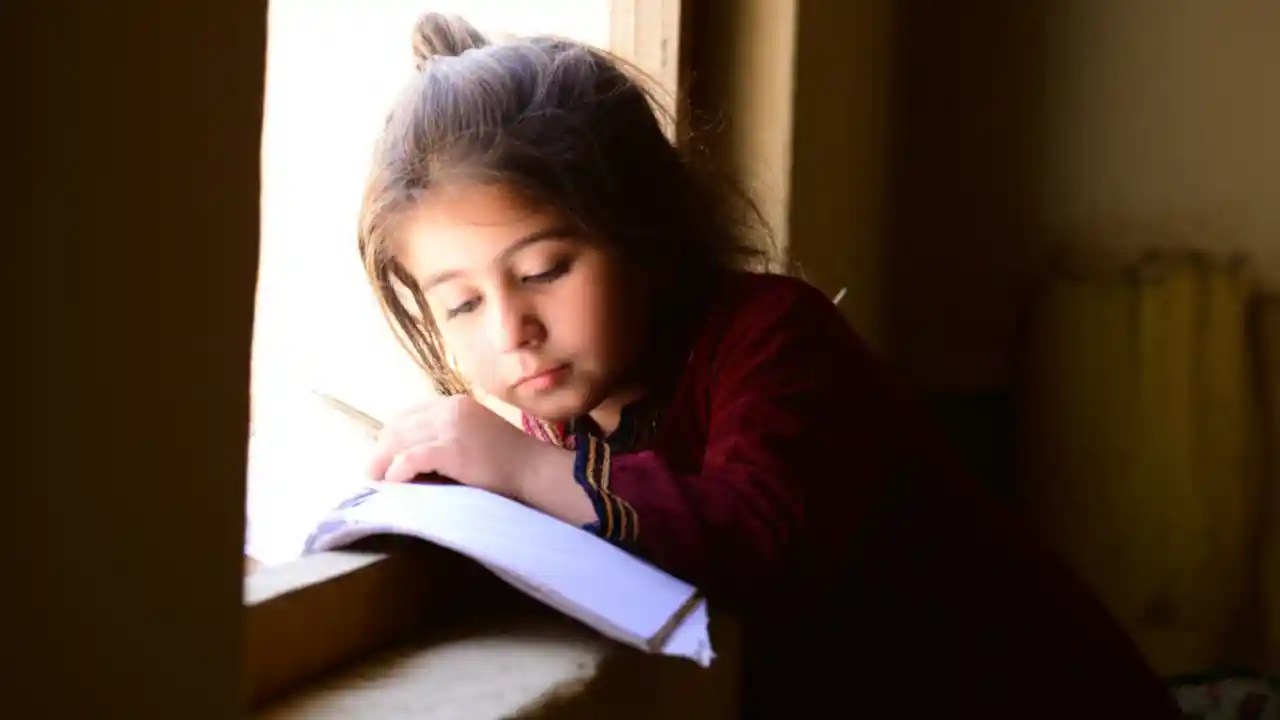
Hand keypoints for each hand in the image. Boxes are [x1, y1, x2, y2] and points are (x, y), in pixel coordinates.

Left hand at [368, 395, 531, 495]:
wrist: (534, 470)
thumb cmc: (508, 460)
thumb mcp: (475, 434)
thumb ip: (447, 435)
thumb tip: (411, 455)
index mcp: (454, 404)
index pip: (407, 415)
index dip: (390, 437)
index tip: (384, 457)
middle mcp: (449, 409)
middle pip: (397, 426)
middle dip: (381, 451)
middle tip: (372, 474)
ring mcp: (450, 427)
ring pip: (398, 441)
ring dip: (382, 463)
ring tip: (375, 482)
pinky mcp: (451, 448)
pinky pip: (411, 458)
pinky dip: (397, 472)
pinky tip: (394, 483)